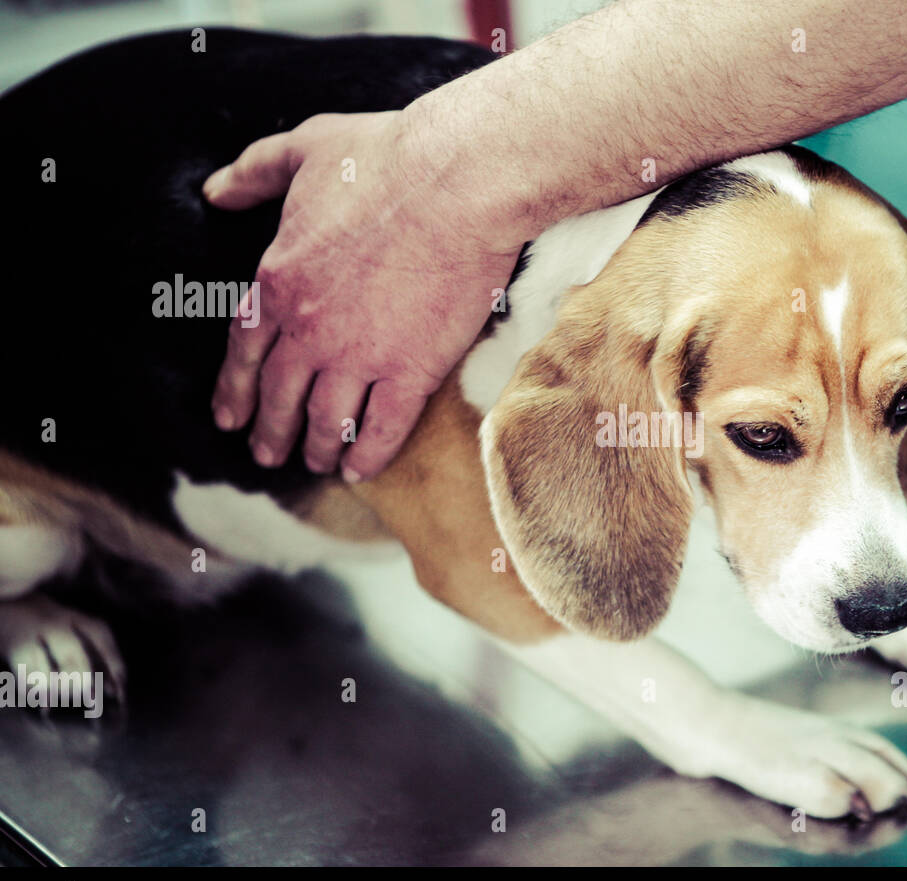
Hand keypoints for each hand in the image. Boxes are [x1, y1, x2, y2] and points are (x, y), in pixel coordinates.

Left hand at [203, 109, 520, 480]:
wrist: (456, 184)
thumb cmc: (385, 160)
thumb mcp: (305, 148)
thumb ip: (255, 170)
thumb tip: (215, 189)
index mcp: (278, 280)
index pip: (243, 350)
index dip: (234, 389)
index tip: (228, 416)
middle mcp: (310, 331)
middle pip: (280, 397)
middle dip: (270, 432)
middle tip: (268, 453)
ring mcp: (360, 357)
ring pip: (327, 421)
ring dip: (318, 448)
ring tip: (317, 463)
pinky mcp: (411, 372)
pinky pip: (382, 430)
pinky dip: (368, 456)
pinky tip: (359, 470)